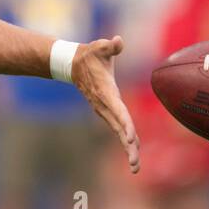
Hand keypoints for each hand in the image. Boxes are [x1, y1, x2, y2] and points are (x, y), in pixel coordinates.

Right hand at [71, 36, 140, 172]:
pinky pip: (118, 127)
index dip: (125, 124)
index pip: (118, 111)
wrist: (73, 64)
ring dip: (128, 148)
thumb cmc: (90, 55)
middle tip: (135, 165)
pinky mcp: (106, 111)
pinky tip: (133, 150)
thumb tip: (117, 41)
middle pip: (119, 128)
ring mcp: (105, 109)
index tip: (131, 139)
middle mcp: (105, 105)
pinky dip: (126, 139)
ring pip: (119, 131)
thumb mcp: (99, 47)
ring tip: (135, 167)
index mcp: (106, 93)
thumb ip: (110, 46)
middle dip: (128, 146)